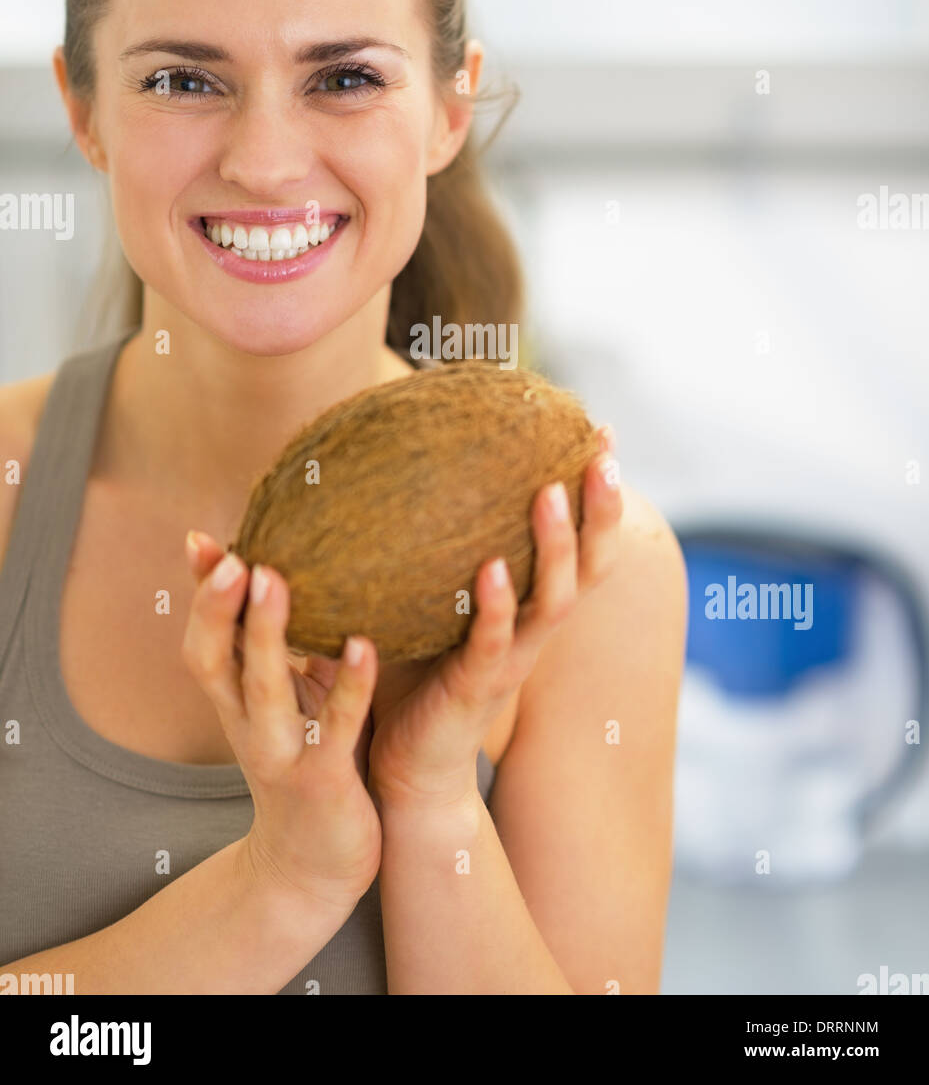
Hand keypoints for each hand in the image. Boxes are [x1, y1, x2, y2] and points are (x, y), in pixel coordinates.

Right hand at [182, 532, 381, 913]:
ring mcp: (283, 752)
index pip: (205, 641)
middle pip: (215, 660)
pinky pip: (336, 725)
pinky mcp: (324, 778)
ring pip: (263, 687)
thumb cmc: (308, 765)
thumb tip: (272, 572)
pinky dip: (347, 684)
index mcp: (236, 702)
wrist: (312, 870)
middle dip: (217, 607)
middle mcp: (247, 724)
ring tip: (274, 577)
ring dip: (265, 632)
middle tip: (234, 555)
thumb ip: (276, 648)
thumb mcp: (284, 704)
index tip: (198, 539)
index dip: (201, 595)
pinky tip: (364, 644)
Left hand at [366, 426, 622, 810]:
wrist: (411, 767)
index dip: (598, 493)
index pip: (580, 542)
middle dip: (600, 510)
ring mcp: (512, 658)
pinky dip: (498, 606)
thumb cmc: (421, 680)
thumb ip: (434, 552)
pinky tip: (491, 569)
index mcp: (530, 607)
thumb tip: (399, 472)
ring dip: (555, 546)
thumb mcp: (435, 605)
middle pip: (588, 565)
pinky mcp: (478, 687)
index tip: (603, 433)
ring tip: (550, 492)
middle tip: (602, 454)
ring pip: (553, 600)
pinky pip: (494, 643)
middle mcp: (534, 630)